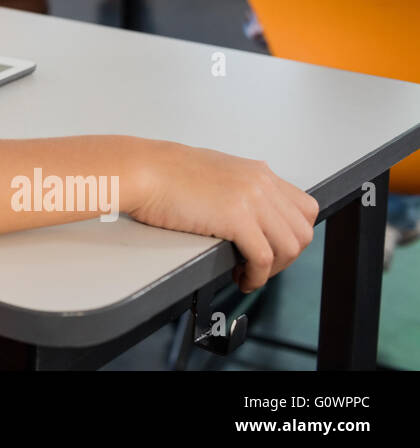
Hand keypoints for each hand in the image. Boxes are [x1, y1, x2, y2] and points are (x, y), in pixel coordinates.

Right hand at [128, 139, 317, 292]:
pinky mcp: (237, 218)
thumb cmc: (164, 172)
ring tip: (250, 274)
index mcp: (258, 172)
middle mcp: (262, 183)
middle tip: (262, 267)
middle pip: (303, 230)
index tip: (275, 248)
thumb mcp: (216, 172)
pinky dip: (257, 276)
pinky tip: (241, 278)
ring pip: (291, 247)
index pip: (304, 208)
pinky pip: (264, 259)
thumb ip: (240, 188)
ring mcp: (252, 199)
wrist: (144, 169)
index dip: (293, 235)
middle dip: (287, 257)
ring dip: (274, 270)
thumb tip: (246, 215)